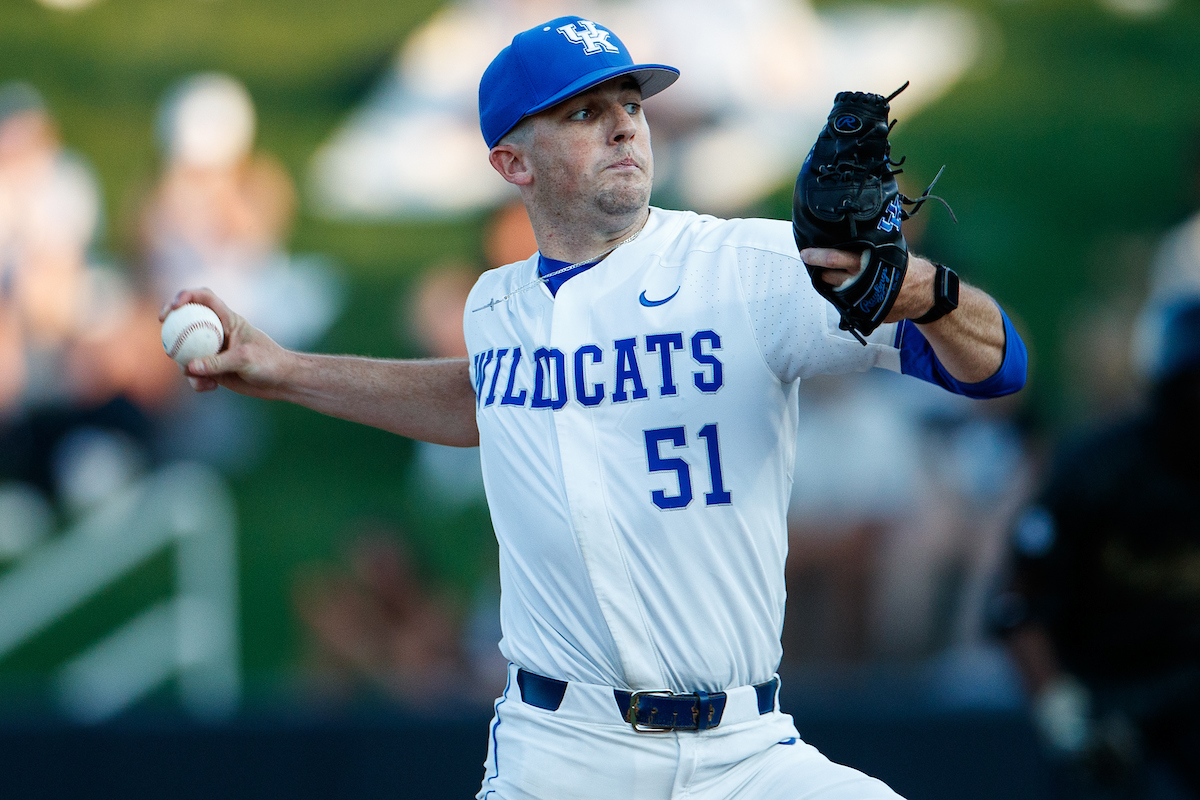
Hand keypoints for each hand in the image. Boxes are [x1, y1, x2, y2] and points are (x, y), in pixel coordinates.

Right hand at [159, 288, 292, 398]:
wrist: (280, 381)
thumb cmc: (269, 363)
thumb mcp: (244, 359)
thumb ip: (217, 363)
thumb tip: (188, 367)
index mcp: (228, 320)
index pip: (205, 299)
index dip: (187, 296)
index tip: (175, 306)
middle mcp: (218, 332)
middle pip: (187, 321)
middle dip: (172, 323)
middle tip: (163, 328)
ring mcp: (213, 350)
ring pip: (186, 352)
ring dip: (185, 364)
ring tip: (202, 379)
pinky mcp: (213, 368)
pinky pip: (195, 373)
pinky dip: (197, 381)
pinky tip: (212, 388)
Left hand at [800, 248, 937, 323]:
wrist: (923, 294)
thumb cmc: (904, 267)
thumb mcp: (889, 249)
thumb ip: (869, 243)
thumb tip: (847, 230)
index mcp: (866, 261)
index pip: (835, 258)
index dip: (818, 256)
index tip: (805, 253)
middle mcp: (861, 280)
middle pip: (828, 276)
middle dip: (821, 271)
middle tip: (819, 266)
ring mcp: (861, 298)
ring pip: (834, 291)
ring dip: (830, 284)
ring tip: (836, 276)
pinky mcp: (864, 312)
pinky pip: (844, 304)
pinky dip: (842, 297)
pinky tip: (847, 290)